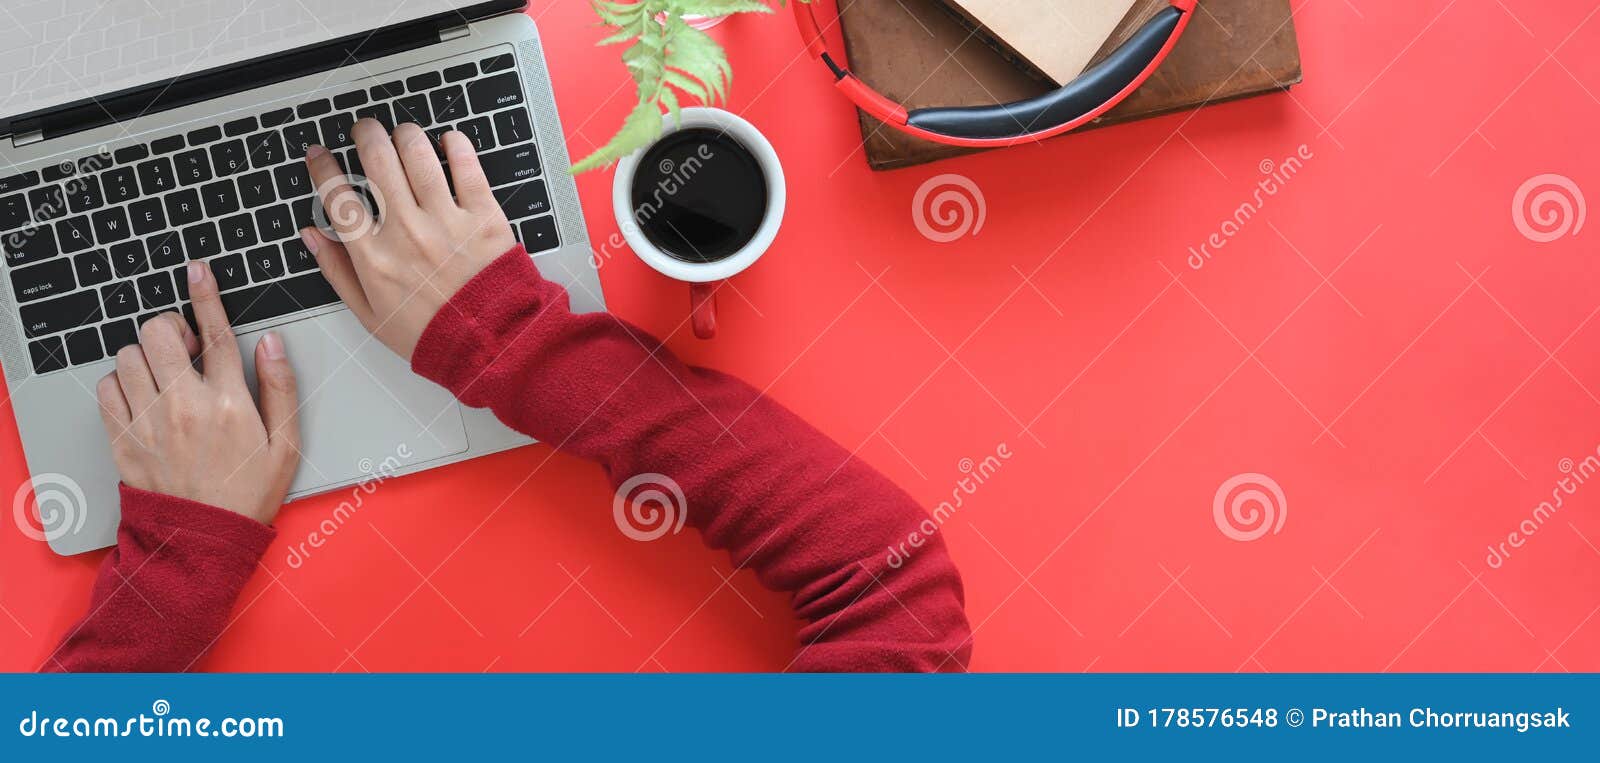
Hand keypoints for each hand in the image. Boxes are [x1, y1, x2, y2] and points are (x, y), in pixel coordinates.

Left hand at [96, 261, 301, 524]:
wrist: (203, 540)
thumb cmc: (247, 494)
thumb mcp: (286, 444)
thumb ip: (281, 388)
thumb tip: (271, 344)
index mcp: (230, 404)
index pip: (214, 333)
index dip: (206, 295)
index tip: (197, 270)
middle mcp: (185, 406)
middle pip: (158, 333)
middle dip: (169, 329)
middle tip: (183, 349)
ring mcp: (148, 422)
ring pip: (129, 355)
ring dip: (146, 356)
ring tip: (163, 377)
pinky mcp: (122, 438)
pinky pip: (107, 387)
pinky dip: (121, 382)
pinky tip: (142, 396)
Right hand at [300, 120, 515, 360]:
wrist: (491, 346)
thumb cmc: (432, 334)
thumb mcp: (370, 315)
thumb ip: (337, 272)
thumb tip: (311, 235)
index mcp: (374, 257)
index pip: (336, 196)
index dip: (322, 167)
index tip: (319, 154)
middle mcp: (406, 232)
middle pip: (375, 159)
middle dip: (364, 134)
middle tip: (365, 131)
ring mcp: (445, 221)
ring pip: (417, 153)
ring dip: (405, 134)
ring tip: (404, 135)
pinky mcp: (483, 216)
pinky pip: (466, 165)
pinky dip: (455, 144)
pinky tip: (448, 141)